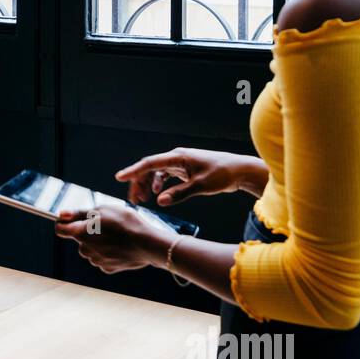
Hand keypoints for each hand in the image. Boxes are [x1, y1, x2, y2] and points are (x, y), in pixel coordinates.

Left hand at [54, 202, 172, 273]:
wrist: (147, 243)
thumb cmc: (125, 222)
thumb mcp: (102, 210)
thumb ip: (79, 213)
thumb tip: (61, 214)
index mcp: (80, 233)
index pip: (60, 228)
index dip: (64, 221)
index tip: (72, 218)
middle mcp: (85, 249)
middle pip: (78, 239)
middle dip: (87, 232)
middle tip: (106, 224)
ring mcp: (96, 260)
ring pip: (91, 250)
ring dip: (98, 243)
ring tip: (116, 235)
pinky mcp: (107, 268)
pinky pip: (102, 259)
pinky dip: (108, 253)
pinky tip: (121, 247)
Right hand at [115, 148, 259, 206]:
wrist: (239, 171)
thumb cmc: (222, 174)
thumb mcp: (200, 186)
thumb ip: (179, 194)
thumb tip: (159, 201)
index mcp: (177, 157)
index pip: (149, 163)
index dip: (133, 171)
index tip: (119, 178)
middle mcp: (176, 158)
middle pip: (149, 169)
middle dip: (138, 183)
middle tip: (134, 200)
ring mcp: (181, 163)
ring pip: (156, 173)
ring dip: (147, 184)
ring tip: (142, 200)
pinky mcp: (185, 169)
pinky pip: (165, 175)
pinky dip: (158, 184)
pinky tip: (156, 193)